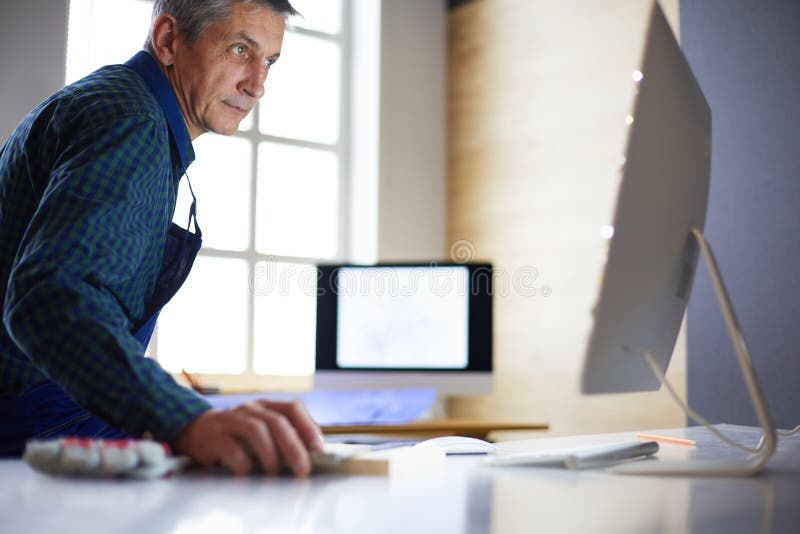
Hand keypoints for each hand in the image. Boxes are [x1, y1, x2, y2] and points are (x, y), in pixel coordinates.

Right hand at [171, 400, 323, 476]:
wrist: (195, 431)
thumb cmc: (236, 435)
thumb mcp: (260, 431)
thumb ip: (281, 439)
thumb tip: (309, 458)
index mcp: (266, 407)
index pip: (293, 408)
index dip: (308, 427)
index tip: (318, 449)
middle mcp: (250, 409)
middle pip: (277, 422)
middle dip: (293, 447)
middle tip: (302, 469)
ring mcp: (230, 420)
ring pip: (256, 430)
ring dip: (270, 455)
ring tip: (275, 474)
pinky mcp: (212, 436)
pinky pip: (231, 447)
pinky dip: (243, 463)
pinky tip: (248, 474)